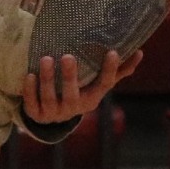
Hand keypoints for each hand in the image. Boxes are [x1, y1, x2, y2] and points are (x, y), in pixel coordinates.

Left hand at [22, 50, 143, 124]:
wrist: (52, 117)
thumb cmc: (79, 92)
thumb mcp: (96, 85)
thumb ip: (118, 71)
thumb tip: (140, 52)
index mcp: (92, 98)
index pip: (104, 85)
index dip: (110, 70)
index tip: (113, 51)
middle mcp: (74, 108)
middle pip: (73, 94)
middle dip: (70, 76)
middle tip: (68, 56)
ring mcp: (54, 113)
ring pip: (50, 98)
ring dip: (48, 79)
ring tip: (45, 59)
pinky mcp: (37, 114)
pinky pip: (32, 104)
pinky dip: (30, 90)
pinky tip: (29, 75)